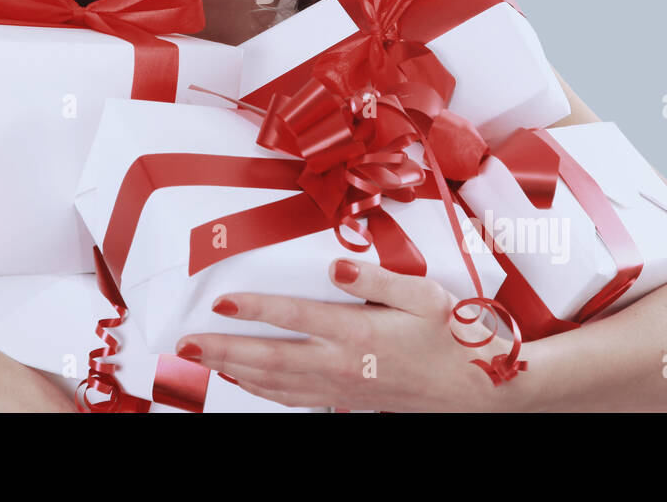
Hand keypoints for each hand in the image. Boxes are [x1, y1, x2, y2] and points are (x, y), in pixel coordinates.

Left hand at [174, 258, 520, 411]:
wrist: (480, 389)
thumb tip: (336, 266)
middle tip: (186, 344)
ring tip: (200, 361)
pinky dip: (263, 390)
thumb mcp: (425, 294)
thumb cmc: (455, 335)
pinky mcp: (348, 399)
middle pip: (271, 357)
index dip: (255, 310)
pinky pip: (295, 397)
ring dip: (235, 370)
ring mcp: (343, 386)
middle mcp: (344, 363)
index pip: (295, 317)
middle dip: (224, 349)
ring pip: (276, 382)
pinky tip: (245, 380)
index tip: (220, 302)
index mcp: (360, 332)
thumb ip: (377, 279)